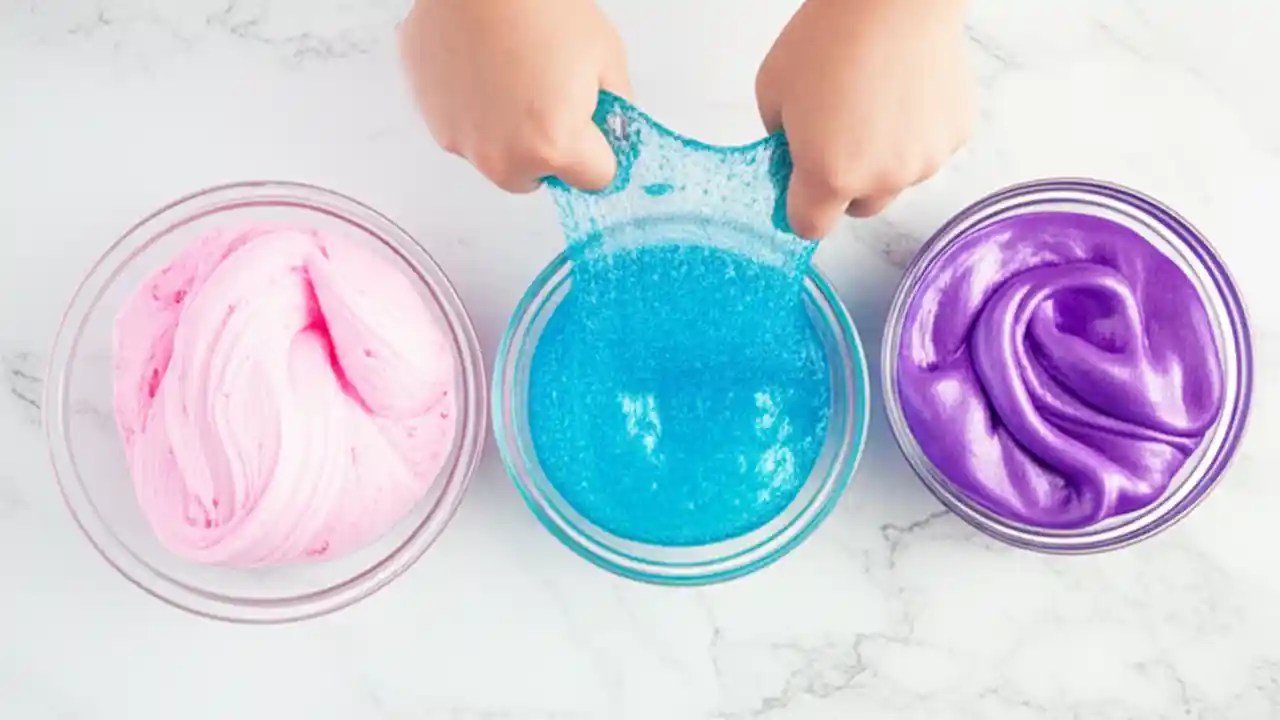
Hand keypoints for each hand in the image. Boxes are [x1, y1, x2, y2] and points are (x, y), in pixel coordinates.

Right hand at [399, 0, 629, 191]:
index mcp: (554, 146)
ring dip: (509, 134)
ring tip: (513, 77)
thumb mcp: (605, 55)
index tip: (594, 126)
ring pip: (499, 157)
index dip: (600, 149)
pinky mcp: (434, 122)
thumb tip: (612, 130)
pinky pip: (466, 131)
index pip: (595, 179)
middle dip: (549, 149)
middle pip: (539, 177)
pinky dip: (477, 112)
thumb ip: (617, 108)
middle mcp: (503, 158)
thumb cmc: (538, 5)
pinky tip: (484, 71)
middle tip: (550, 97)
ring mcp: (462, 142)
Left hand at [757, 0, 974, 237]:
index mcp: (829, 176)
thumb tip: (794, 156)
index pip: (810, 227)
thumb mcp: (772, 91)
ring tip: (877, 102)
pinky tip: (907, 92)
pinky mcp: (956, 136)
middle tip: (839, 135)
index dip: (802, 207)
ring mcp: (925, 161)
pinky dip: (917, 133)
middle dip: (846, 184)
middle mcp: (881, 180)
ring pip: (898, 178)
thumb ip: (780, 140)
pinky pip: (929, 150)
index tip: (801, 186)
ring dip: (885, 157)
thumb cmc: (828, 37)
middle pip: (860, 208)